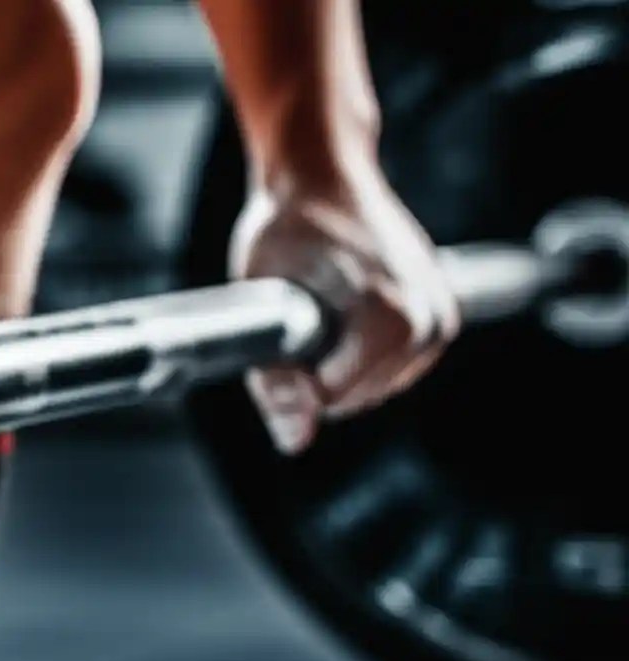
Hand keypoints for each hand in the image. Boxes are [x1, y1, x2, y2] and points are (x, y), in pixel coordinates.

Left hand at [230, 173, 459, 454]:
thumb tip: (295, 442)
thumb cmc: (287, 225)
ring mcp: (442, 319)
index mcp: (394, 314)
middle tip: (295, 311)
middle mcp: (431, 318)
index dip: (291, 374)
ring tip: (320, 306)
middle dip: (315, 372)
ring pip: (372, 388)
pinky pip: (389, 370)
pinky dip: (357, 354)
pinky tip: (342, 314)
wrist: (323, 174)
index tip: (280, 323)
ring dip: (336, 364)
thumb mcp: (264, 298)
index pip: (331, 397)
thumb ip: (275, 378)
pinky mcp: (441, 318)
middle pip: (355, 397)